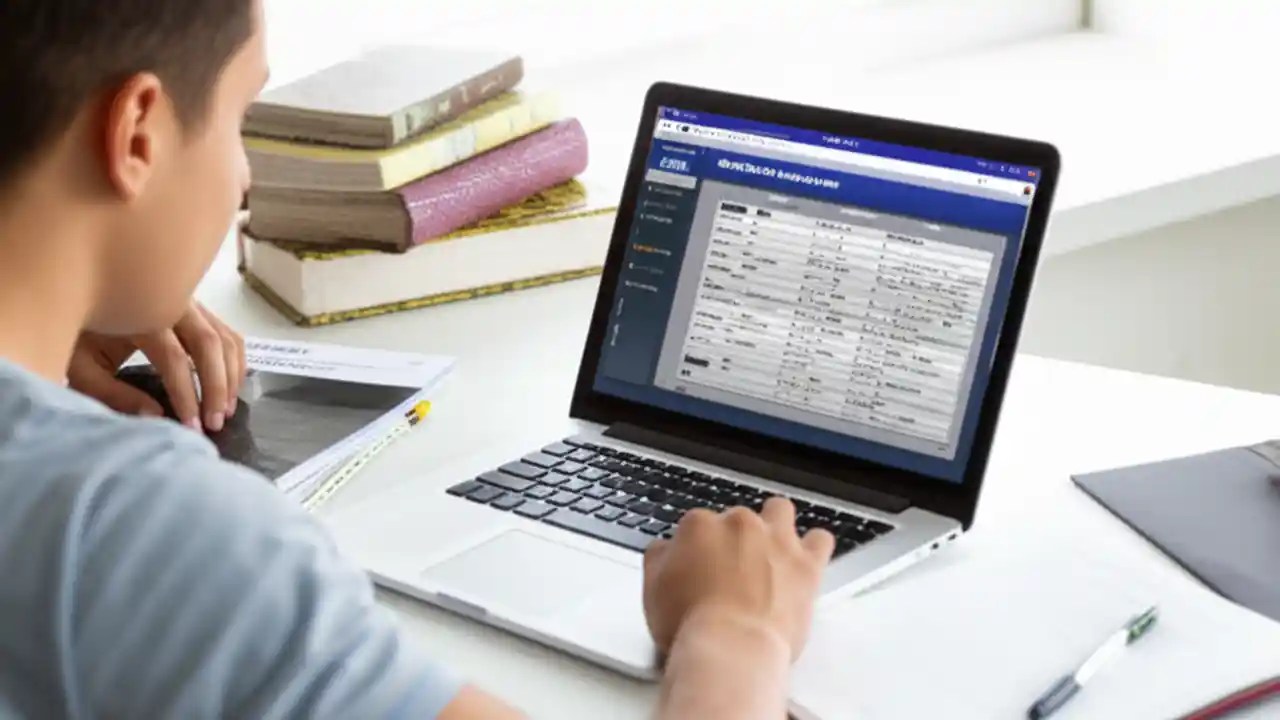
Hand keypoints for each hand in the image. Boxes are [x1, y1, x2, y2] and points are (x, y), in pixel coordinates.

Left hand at [67, 302, 245, 431]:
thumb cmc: (80, 334)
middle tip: (215, 424)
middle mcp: (173, 302)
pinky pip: (229, 334)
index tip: (191, 427)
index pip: (174, 358)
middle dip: (216, 388)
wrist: (78, 294)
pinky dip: (236, 363)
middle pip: (209, 344)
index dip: (186, 395)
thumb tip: (155, 416)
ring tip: (226, 411)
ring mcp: (191, 303)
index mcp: (140, 314)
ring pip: (225, 338)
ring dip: (231, 377)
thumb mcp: (84, 367)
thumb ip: (114, 394)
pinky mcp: (201, 310)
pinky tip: (230, 389)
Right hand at [643, 498, 834, 661]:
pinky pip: (820, 539)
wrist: (730, 647)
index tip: (700, 572)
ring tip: (770, 552)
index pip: (697, 526)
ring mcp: (776, 540)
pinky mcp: (806, 563)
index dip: (698, 550)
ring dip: (775, 525)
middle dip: (735, 539)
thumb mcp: (652, 590)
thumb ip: (659, 558)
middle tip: (732, 571)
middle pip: (738, 519)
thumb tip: (665, 548)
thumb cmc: (690, 624)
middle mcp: (739, 523)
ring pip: (779, 512)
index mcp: (699, 525)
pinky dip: (813, 547)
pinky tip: (805, 560)